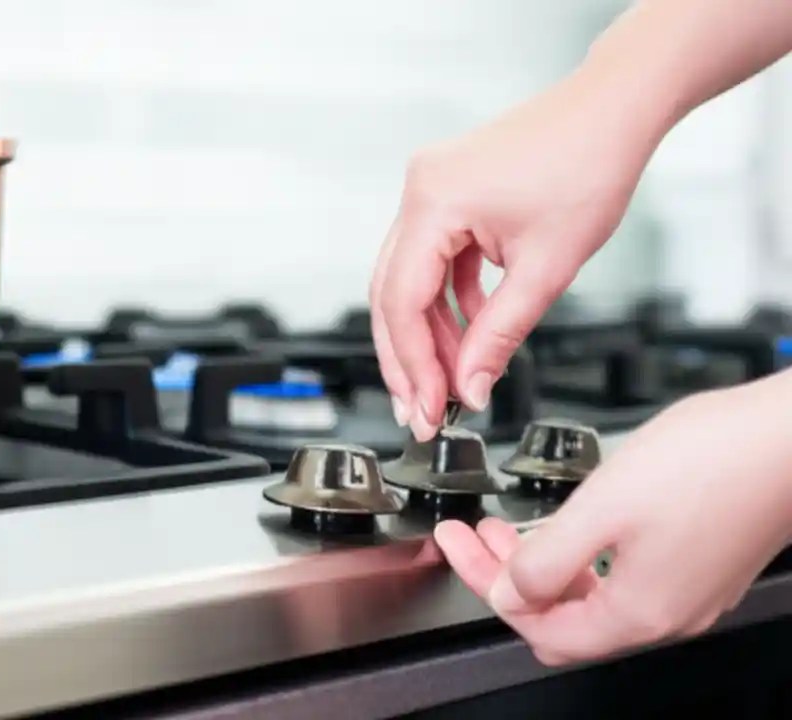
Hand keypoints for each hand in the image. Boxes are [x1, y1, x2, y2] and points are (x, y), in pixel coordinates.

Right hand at [370, 71, 664, 440]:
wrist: (615, 109)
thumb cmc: (590, 165)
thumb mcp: (547, 268)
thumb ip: (500, 335)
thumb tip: (471, 387)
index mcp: (433, 201)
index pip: (401, 301)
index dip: (413, 365)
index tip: (430, 410)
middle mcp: (419, 190)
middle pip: (391, 294)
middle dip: (408, 360)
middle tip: (422, 412)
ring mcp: (430, 189)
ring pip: (410, 281)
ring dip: (430, 335)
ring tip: (453, 383)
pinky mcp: (448, 193)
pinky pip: (434, 261)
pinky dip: (450, 302)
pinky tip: (471, 335)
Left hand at [435, 378, 791, 664]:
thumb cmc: (715, 461)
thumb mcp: (602, 507)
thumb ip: (545, 558)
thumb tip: (507, 592)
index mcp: (637, 611)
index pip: (536, 627)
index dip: (484, 585)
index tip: (455, 545)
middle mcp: (666, 612)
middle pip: (561, 620)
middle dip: (507, 578)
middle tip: (474, 538)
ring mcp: (687, 591)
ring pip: (591, 597)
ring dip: (541, 563)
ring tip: (507, 525)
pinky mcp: (701, 563)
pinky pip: (622, 576)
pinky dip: (580, 554)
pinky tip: (568, 522)